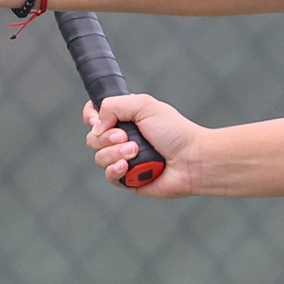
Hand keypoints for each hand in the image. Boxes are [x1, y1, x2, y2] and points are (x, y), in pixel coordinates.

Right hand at [85, 94, 205, 196]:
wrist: (191, 159)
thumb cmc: (175, 132)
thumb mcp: (144, 105)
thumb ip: (113, 105)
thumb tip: (96, 124)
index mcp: (127, 118)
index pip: (95, 114)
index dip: (92, 116)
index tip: (97, 119)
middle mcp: (123, 138)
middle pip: (93, 138)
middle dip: (106, 138)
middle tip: (126, 137)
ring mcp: (124, 159)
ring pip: (99, 157)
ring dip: (115, 153)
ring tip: (135, 151)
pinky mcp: (128, 179)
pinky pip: (108, 175)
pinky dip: (116, 169)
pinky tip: (128, 166)